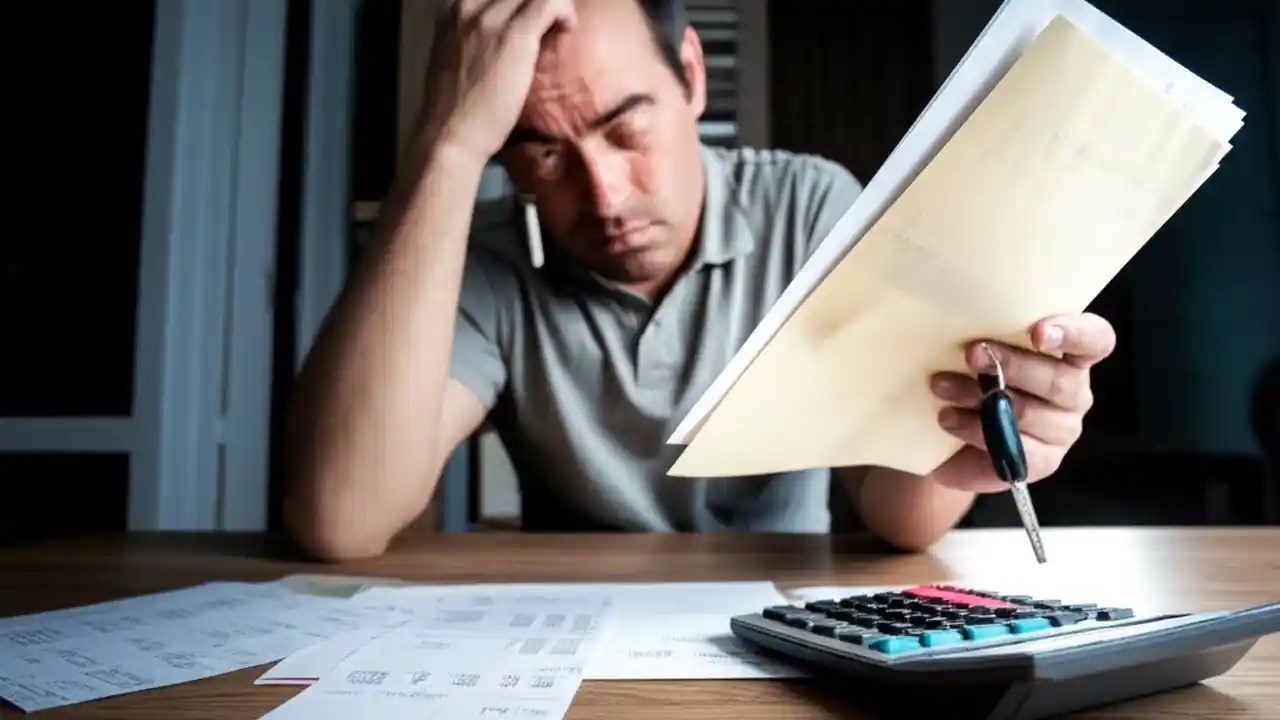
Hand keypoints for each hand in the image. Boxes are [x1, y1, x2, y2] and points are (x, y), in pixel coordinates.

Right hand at [415, 0, 576, 163]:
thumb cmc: (457, 108)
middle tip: (549, 20)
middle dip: (537, 1)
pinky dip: (564, 10)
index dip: (518, 3)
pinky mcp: (515, 36)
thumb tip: (502, 36)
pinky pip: (550, 2)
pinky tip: (567, 29)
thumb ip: (472, 37)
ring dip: (553, 3)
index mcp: (453, 10)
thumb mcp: (455, 57)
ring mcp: (491, 19)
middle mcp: (468, 6)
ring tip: (559, 25)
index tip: (533, 17)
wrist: (451, 135)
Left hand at [927, 313, 1116, 492]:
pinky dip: (976, 432)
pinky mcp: (1043, 461)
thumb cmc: (971, 374)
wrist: (949, 435)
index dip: (1073, 333)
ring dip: (980, 399)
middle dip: (1010, 365)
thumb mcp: (980, 347)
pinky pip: (1016, 450)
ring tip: (941, 386)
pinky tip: (949, 419)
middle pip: (1057, 380)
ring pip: (1029, 413)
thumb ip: (986, 331)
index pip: (1095, 339)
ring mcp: (1062, 429)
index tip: (1038, 332)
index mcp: (1071, 353)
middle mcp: (1073, 391)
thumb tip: (954, 313)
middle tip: (971, 354)